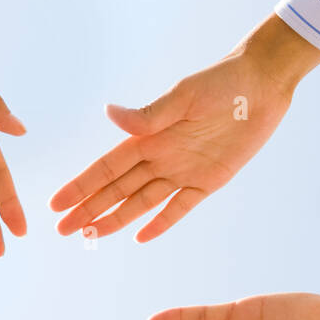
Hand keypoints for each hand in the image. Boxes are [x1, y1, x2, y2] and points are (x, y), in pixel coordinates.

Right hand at [50, 15, 319, 242]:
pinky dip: (161, 222)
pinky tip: (141, 236)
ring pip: (140, 202)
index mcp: (148, 137)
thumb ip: (148, 115)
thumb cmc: (222, 83)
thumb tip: (108, 114)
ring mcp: (182, 171)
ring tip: (90, 236)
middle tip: (62, 231)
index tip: (56, 205)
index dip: (80, 187)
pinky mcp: (208, 181)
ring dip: (115, 219)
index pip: (105, 169)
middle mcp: (160, 157)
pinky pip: (179, 207)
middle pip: (116, 191)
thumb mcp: (184, 97)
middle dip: (88, 210)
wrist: (263, 84)